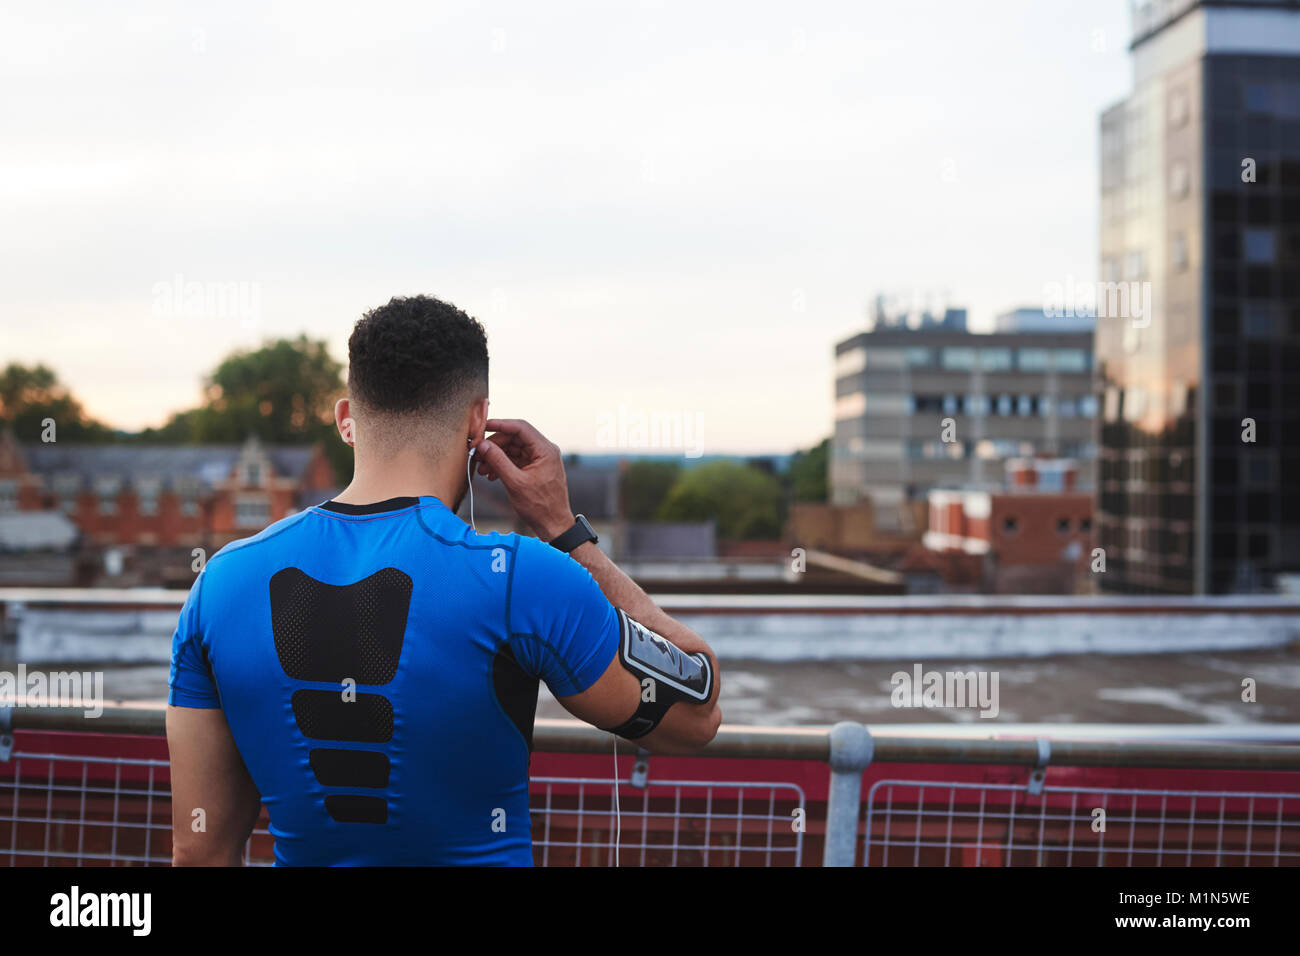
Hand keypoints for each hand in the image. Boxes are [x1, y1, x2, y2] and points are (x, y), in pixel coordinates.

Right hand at [473, 419, 575, 540]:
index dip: (499, 425)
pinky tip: (491, 475)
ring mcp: (539, 460)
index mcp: (545, 450)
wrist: (553, 525)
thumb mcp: (515, 482)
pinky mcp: (534, 469)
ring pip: (513, 449)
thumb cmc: (540, 506)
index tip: (482, 427)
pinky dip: (502, 465)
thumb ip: (498, 461)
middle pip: (514, 438)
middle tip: (476, 454)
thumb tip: (483, 445)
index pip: (520, 428)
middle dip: (494, 445)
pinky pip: (515, 460)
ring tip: (481, 469)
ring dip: (496, 457)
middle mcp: (544, 451)